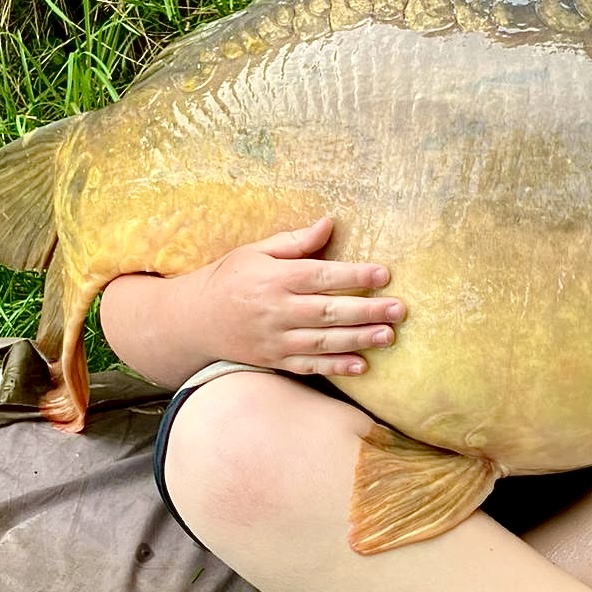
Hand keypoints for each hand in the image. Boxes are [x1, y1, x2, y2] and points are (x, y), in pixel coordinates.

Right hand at [99, 217, 404, 385]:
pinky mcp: (273, 360)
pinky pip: (308, 366)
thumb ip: (295, 241)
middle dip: (366, 310)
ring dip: (358, 340)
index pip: (320, 275)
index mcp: (274, 278)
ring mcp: (275, 339)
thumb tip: (329, 223)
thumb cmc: (231, 277)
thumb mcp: (256, 251)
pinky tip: (361, 366)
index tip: (384, 273)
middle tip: (399, 309)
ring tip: (389, 336)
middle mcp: (276, 310)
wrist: (193, 320)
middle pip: (328, 311)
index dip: (353, 274)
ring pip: (322, 342)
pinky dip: (335, 368)